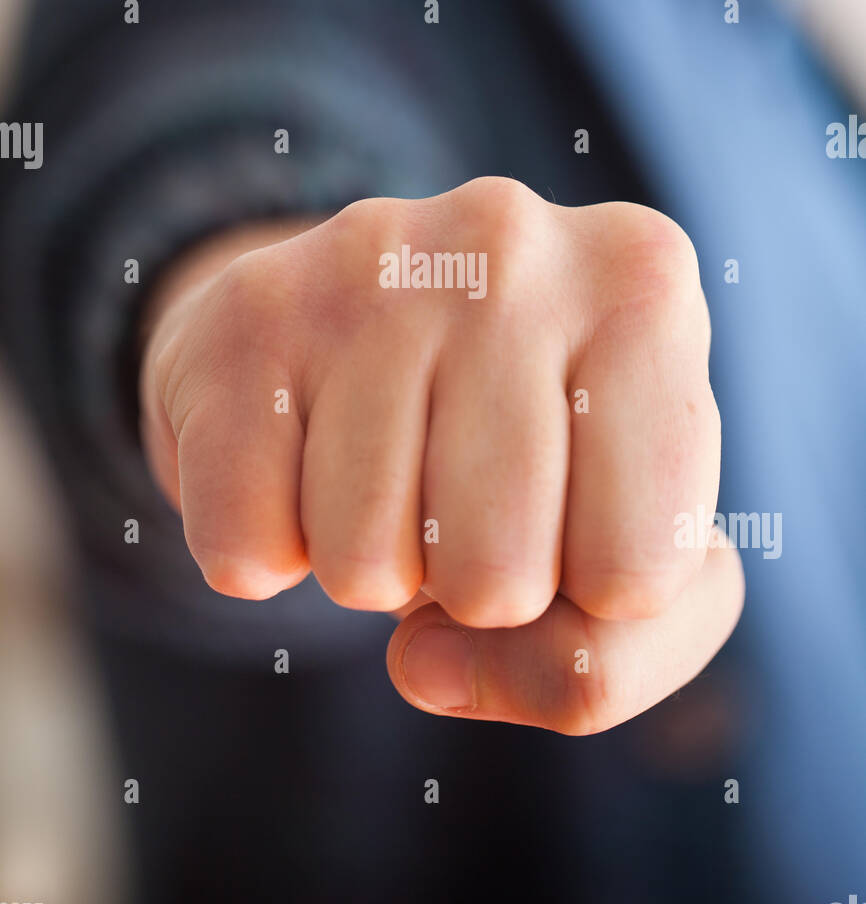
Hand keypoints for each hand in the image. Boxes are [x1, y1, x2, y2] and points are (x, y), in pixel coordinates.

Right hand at [139, 178, 742, 732]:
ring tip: (388, 469)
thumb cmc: (524, 453)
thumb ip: (605, 664)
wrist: (348, 332)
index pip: (637, 576)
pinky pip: (246, 551)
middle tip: (461, 493)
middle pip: (499, 579)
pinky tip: (301, 459)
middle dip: (474, 587)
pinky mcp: (249, 312)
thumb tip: (423, 663)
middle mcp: (514, 238)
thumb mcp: (628, 551)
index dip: (591, 591)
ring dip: (373, 568)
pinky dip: (267, 550)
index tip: (572, 505)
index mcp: (645, 284)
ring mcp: (370, 263)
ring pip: (366, 568)